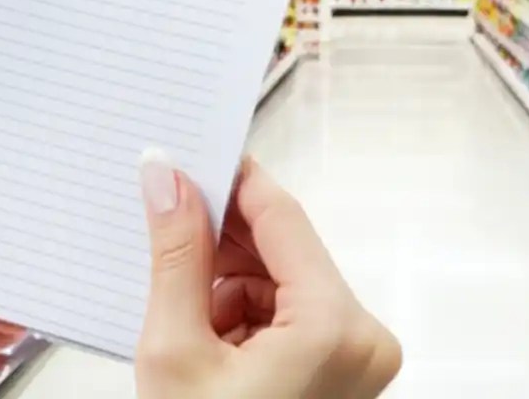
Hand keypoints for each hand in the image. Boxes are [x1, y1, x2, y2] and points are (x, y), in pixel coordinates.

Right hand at [136, 153, 400, 398]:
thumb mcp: (176, 351)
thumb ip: (177, 256)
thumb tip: (168, 181)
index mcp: (333, 328)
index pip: (281, 217)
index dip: (231, 179)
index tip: (190, 157)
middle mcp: (362, 338)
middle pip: (283, 249)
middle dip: (222, 242)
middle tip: (165, 227)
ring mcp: (358, 358)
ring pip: (282, 281)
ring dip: (228, 287)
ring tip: (186, 326)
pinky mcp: (343, 371)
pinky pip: (289, 314)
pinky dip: (244, 317)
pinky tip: (207, 342)